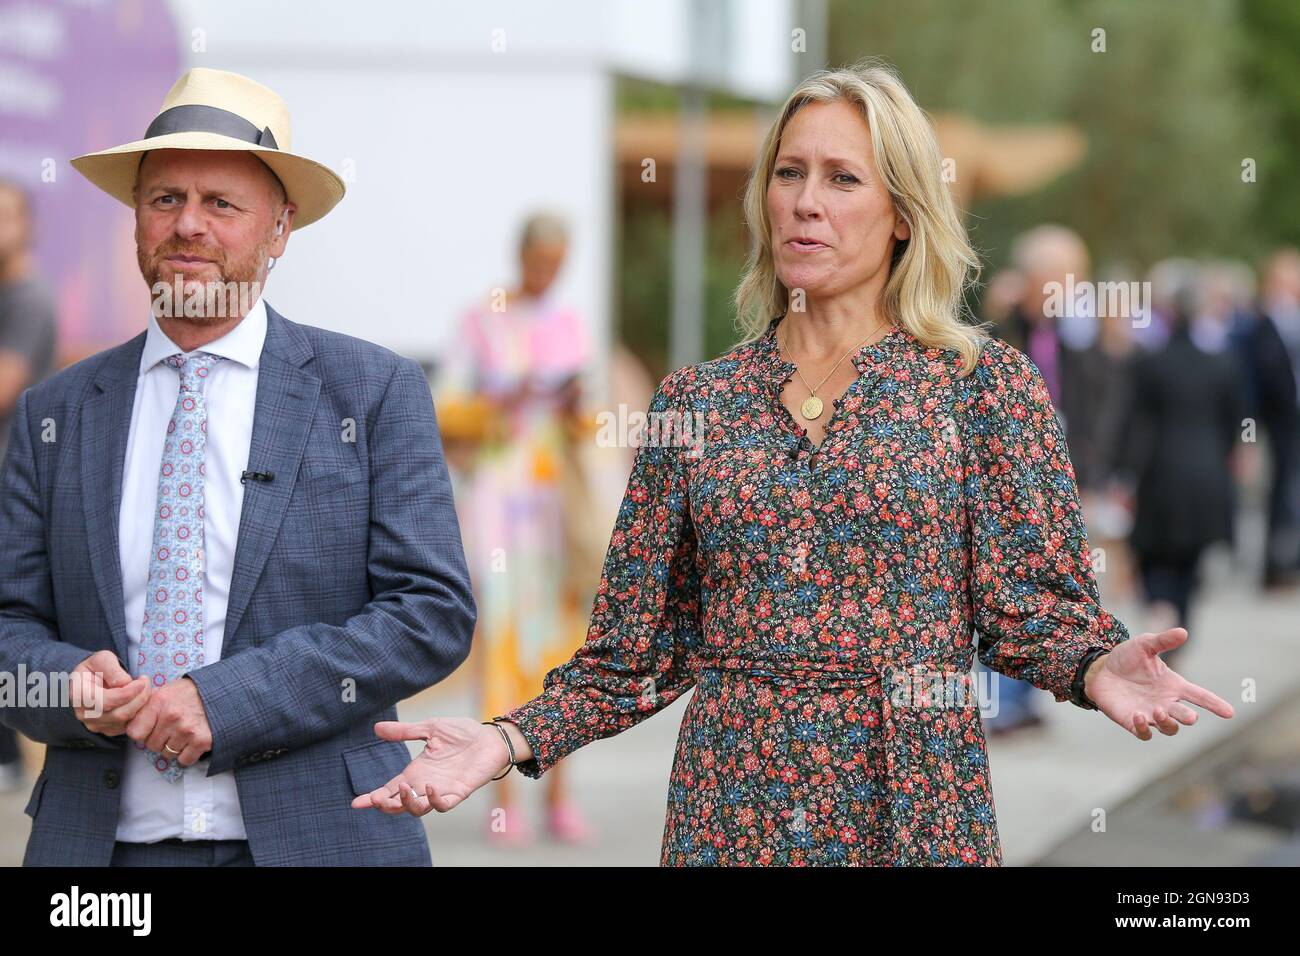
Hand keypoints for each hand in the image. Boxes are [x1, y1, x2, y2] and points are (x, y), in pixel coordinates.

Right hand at [71, 650, 150, 735]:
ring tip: (145, 689)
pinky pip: (129, 725)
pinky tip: (140, 698)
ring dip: (141, 704)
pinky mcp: (108, 730)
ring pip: (126, 721)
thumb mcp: (101, 659)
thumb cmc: (96, 668)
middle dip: (139, 698)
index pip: (106, 701)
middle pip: (119, 714)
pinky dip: (139, 712)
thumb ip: (111, 669)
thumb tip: (124, 682)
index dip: (128, 692)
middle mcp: (84, 714)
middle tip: (147, 683)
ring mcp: (95, 725)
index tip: (142, 681)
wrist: (91, 681)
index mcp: (79, 695)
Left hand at [124, 676, 212, 765]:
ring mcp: (187, 730)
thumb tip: (125, 716)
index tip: (151, 728)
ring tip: (183, 733)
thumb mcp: (165, 691)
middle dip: (159, 740)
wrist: (221, 693)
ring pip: (167, 753)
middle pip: (151, 745)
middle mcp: (171, 717)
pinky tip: (192, 741)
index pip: (134, 733)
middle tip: (171, 729)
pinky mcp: (202, 741)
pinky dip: (188, 754)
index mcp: (158, 702)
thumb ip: (146, 705)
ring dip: (174, 747)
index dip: (142, 732)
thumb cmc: (189, 693)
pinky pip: (185, 760)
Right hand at [350, 718, 517, 815]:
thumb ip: (405, 731)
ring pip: (419, 809)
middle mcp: (425, 784)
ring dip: (408, 803)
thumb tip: (376, 728)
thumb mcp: (430, 729)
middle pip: (400, 805)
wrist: (490, 736)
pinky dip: (434, 801)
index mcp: (416, 771)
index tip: (357, 803)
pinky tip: (429, 787)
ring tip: (404, 789)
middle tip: (378, 799)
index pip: (391, 788)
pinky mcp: (459, 791)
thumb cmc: (462, 733)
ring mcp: (442, 789)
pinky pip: (444, 805)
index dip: (374, 797)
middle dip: (387, 805)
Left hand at [1085, 628, 1234, 739]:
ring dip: (1168, 723)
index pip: (1200, 696)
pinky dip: (1144, 728)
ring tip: (1158, 711)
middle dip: (1188, 717)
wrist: (1100, 670)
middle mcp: (1166, 702)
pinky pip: (1144, 734)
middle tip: (1188, 716)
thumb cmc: (1126, 658)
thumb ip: (1163, 641)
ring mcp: (1150, 714)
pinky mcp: (1133, 722)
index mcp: (1173, 685)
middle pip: (1185, 716)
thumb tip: (1183, 632)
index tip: (1229, 712)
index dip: (1215, 704)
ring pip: (1169, 728)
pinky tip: (1138, 715)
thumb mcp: (1145, 645)